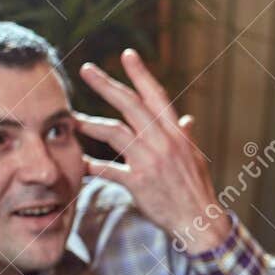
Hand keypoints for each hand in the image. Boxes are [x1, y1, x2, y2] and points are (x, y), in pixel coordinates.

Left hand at [76, 50, 230, 253]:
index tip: (127, 54)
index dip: (141, 73)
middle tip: (86, 69)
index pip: (156, 95)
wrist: (200, 221)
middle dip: (106, 85)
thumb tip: (187, 119)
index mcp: (176, 132)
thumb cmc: (197, 189)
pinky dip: (93, 166)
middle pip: (130, 105)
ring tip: (74, 119)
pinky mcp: (140, 183)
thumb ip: (186, 136)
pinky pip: (110, 170)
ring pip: (115, 132)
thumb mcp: (195, 158)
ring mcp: (151, 161)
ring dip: (92, 123)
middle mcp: (163, 142)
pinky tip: (80, 162)